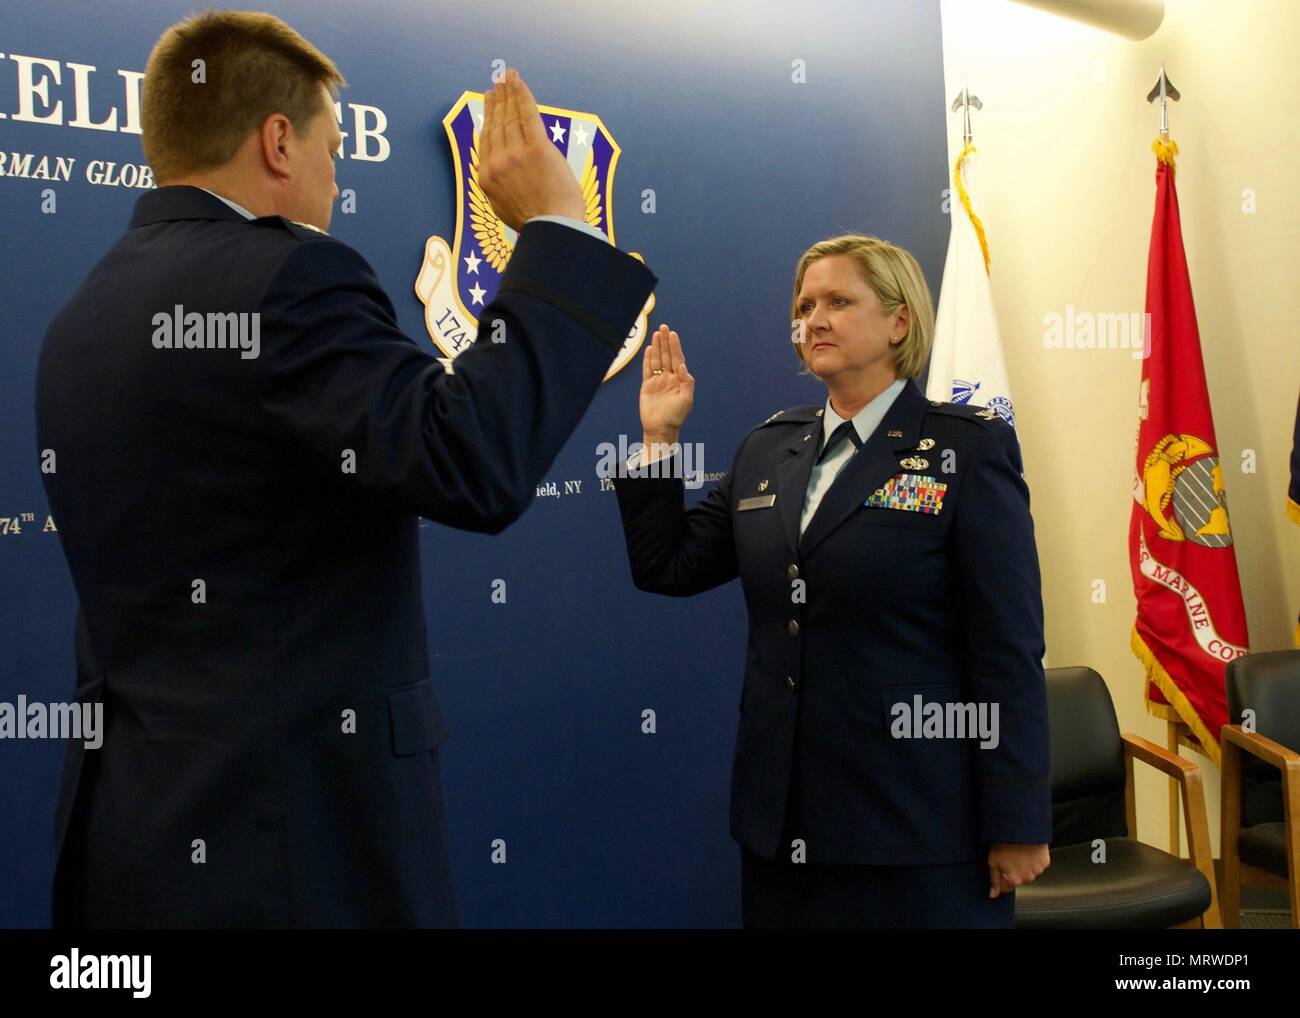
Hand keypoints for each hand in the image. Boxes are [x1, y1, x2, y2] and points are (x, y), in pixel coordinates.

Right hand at [477, 68, 583, 230]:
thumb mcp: (504, 208)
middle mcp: (496, 163)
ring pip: (510, 117)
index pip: (486, 141)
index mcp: (486, 178)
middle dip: (496, 102)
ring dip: (507, 94)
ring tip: (506, 79)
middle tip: (496, 86)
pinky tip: (516, 80)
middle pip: (496, 125)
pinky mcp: (537, 149)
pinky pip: (526, 114)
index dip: (487, 119)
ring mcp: (515, 154)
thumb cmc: (537, 224)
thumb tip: (498, 174)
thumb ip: (498, 186)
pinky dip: (521, 94)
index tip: (489, 105)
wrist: (553, 230)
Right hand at [640, 325, 693, 448]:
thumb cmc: (675, 417)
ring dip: (657, 347)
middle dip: (666, 341)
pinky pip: (647, 369)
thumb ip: (686, 383)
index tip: (673, 334)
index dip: (675, 346)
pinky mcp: (647, 386)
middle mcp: (669, 378)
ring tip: (656, 333)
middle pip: (667, 356)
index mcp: (679, 380)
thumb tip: (682, 366)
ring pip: (657, 360)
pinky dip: (648, 359)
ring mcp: (658, 381)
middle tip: (664, 326)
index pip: (677, 359)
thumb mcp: (686, 400)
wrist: (660, 429)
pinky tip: (649, 349)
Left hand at [988, 843, 1049, 897]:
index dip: (1001, 878)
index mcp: (1014, 880)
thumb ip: (994, 880)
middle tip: (1008, 857)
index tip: (999, 868)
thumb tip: (993, 895)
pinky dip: (1033, 860)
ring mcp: (1038, 871)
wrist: (1020, 829)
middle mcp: (1028, 878)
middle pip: (1018, 879)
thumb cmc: (1005, 844)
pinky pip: (1037, 864)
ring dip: (1023, 866)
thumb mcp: (993, 861)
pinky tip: (1027, 850)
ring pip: (1028, 872)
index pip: (1006, 887)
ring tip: (1018, 852)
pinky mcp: (1045, 862)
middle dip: (1013, 872)